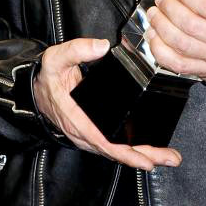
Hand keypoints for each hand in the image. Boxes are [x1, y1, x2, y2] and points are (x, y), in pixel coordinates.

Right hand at [33, 37, 181, 171]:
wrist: (35, 90)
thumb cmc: (48, 78)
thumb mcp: (56, 59)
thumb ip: (76, 50)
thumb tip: (101, 46)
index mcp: (76, 119)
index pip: (103, 142)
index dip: (125, 152)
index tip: (144, 159)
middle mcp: (84, 133)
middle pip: (117, 152)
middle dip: (145, 157)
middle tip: (170, 159)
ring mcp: (89, 135)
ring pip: (118, 151)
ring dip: (144, 156)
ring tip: (168, 157)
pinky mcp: (94, 133)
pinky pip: (115, 146)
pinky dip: (133, 150)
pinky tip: (150, 151)